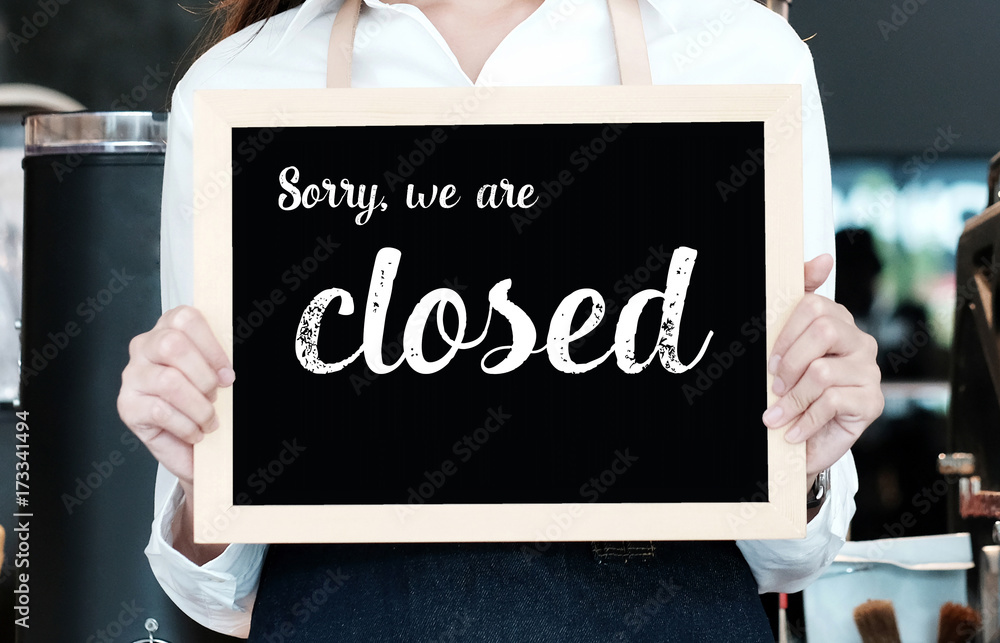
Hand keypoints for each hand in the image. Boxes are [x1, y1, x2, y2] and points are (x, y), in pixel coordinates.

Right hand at [117, 305, 234, 486]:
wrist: (185, 444)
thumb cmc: (198, 404)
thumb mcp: (210, 376)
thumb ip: (216, 364)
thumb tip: (227, 372)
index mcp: (167, 330)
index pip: (185, 319)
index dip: (212, 347)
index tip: (226, 372)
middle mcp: (144, 348)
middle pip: (172, 344)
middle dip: (204, 376)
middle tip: (214, 396)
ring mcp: (132, 376)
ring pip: (169, 380)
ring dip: (198, 406)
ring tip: (207, 419)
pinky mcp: (127, 406)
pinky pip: (160, 411)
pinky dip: (186, 426)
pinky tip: (194, 432)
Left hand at [761, 254, 883, 479]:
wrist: (803, 441)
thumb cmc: (791, 391)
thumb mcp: (783, 348)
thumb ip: (794, 302)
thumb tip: (822, 258)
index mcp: (837, 322)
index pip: (813, 305)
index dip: (785, 332)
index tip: (769, 360)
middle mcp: (859, 342)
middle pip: (824, 331)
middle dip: (790, 362)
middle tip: (773, 386)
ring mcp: (869, 372)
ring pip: (823, 372)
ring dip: (791, 399)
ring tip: (775, 416)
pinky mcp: (871, 402)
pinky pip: (832, 402)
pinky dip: (805, 419)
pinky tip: (792, 431)